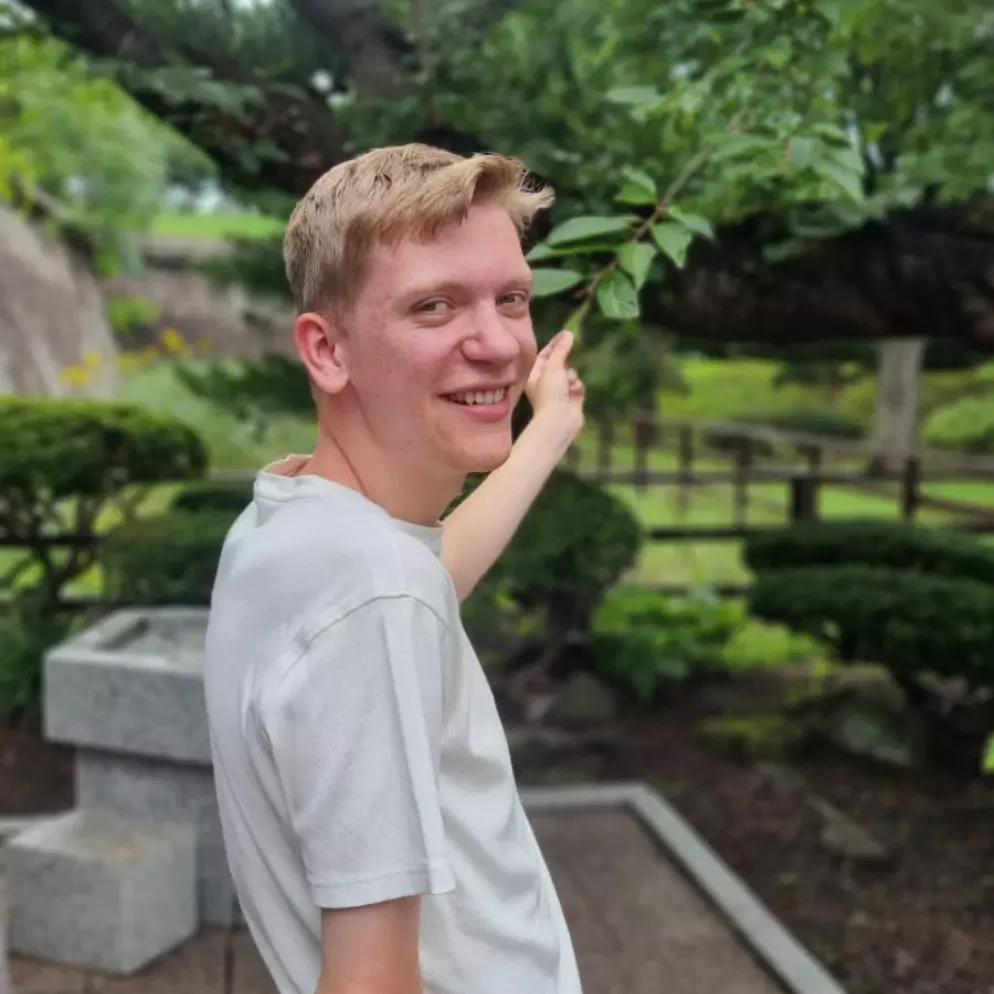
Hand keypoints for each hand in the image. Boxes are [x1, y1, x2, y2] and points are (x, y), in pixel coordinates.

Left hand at [525, 330, 584, 444]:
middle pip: (560, 363)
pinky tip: (575, 393)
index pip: (545, 355)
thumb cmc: (550, 393)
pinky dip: (578, 387)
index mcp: (535, 375)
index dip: (555, 344)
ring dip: (572, 376)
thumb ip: (561, 350)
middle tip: (571, 354)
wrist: (559, 421)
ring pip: (571, 373)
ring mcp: (560, 391)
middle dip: (566, 362)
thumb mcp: (553, 367)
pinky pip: (578, 385)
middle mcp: (546, 383)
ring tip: (569, 385)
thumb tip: (568, 333)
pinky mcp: (573, 398)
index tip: (567, 334)